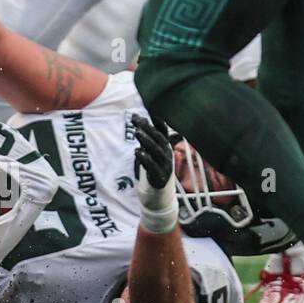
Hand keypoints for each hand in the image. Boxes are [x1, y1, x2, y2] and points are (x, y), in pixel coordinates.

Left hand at [132, 114, 178, 232]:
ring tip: (137, 132)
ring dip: (147, 141)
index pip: (163, 131)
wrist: (158, 194)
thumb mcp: (151, 151)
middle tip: (136, 119)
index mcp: (165, 147)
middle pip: (159, 139)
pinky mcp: (159, 178)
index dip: (158, 120)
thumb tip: (138, 117)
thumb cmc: (153, 168)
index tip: (150, 108)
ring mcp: (165, 167)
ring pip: (157, 152)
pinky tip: (138, 152)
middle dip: (148, 128)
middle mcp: (167, 155)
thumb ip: (147, 136)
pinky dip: (145, 159)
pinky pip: (152, 168)